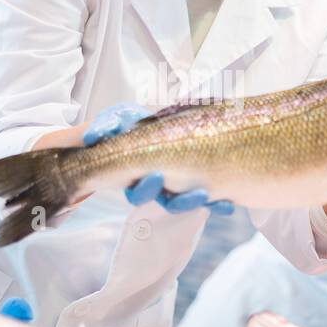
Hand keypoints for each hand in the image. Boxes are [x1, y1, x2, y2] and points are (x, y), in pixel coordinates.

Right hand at [81, 102, 234, 215]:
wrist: (135, 124)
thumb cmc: (119, 126)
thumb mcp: (109, 123)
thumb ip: (103, 129)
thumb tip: (97, 135)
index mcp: (135, 175)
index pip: (139, 192)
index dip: (147, 189)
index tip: (156, 176)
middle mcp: (155, 185)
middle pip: (167, 201)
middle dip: (180, 200)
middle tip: (196, 192)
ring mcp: (175, 184)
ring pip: (187, 200)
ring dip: (199, 201)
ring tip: (209, 195)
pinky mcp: (194, 180)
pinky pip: (207, 193)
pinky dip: (219, 199)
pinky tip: (230, 203)